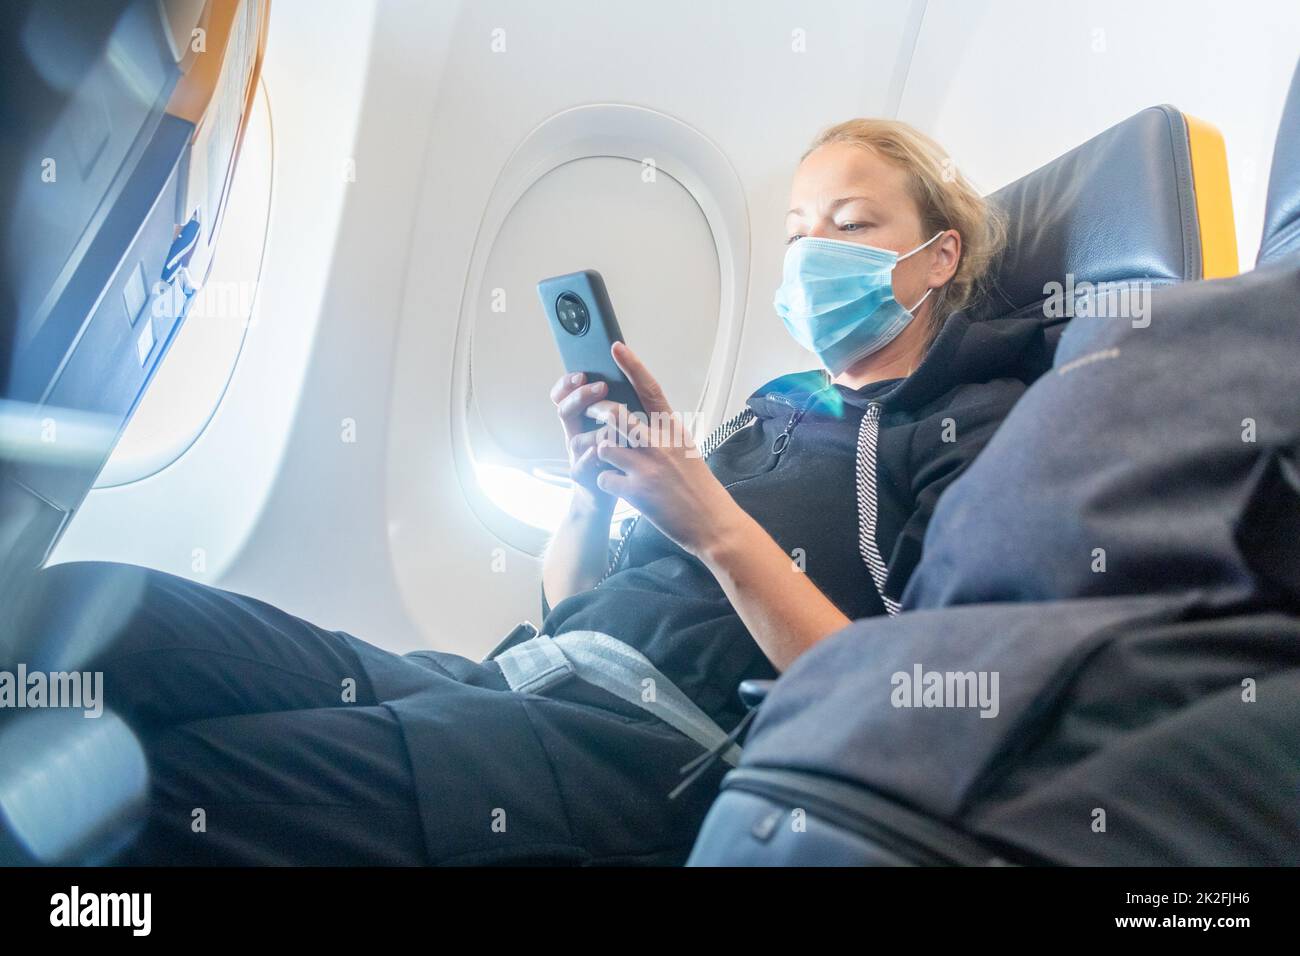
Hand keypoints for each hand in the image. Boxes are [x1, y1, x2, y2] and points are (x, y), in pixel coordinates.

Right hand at [550, 371, 617, 510]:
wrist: (615, 493)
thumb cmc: (620, 455)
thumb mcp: (621, 426)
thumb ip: (621, 406)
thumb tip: (632, 376)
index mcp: (584, 419)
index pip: (566, 395)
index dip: (568, 383)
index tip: (582, 372)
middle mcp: (576, 434)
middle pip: (566, 410)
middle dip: (581, 397)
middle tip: (601, 387)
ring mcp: (578, 456)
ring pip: (576, 439)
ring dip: (594, 429)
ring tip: (611, 420)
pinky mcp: (583, 477)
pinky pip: (580, 466)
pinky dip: (588, 458)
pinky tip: (598, 450)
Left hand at [587, 342, 741, 556]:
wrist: (713, 524)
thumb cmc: (699, 487)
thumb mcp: (686, 450)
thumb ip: (663, 433)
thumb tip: (638, 418)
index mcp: (673, 430)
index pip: (650, 390)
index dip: (632, 365)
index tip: (616, 347)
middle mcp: (660, 444)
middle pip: (617, 415)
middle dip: (600, 412)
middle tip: (594, 414)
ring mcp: (647, 468)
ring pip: (605, 445)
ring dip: (602, 451)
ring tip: (610, 458)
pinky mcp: (636, 493)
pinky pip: (604, 477)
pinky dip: (606, 480)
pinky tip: (617, 485)